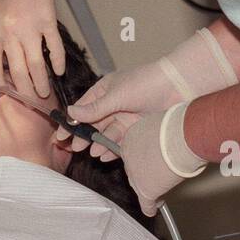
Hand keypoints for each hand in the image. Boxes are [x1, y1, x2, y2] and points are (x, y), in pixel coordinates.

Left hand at [0, 0, 63, 98]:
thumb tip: (7, 71)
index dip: (0, 85)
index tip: (6, 96)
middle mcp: (9, 32)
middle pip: (17, 71)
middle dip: (25, 90)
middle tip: (32, 101)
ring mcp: (29, 27)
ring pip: (35, 65)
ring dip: (41, 82)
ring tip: (45, 93)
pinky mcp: (48, 22)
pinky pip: (54, 48)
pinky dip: (57, 62)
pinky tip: (59, 71)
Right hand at [60, 59, 183, 152]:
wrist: (178, 87)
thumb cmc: (146, 83)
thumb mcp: (116, 95)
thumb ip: (94, 109)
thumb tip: (71, 113)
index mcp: (105, 90)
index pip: (83, 107)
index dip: (71, 121)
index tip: (60, 135)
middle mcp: (113, 104)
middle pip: (93, 123)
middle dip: (82, 136)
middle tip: (72, 149)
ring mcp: (125, 116)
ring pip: (106, 133)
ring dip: (98, 142)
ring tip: (91, 153)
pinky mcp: (137, 127)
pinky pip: (120, 139)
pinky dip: (112, 147)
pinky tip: (105, 155)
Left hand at [116, 110, 186, 216]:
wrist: (181, 138)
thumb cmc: (176, 127)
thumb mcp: (160, 124)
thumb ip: (157, 134)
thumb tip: (166, 139)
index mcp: (130, 136)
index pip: (132, 151)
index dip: (143, 157)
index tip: (151, 158)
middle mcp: (128, 155)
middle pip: (134, 168)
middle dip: (144, 171)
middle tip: (156, 172)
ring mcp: (135, 173)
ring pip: (139, 184)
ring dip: (150, 187)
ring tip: (160, 189)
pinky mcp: (145, 189)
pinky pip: (146, 202)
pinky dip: (149, 207)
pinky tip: (151, 209)